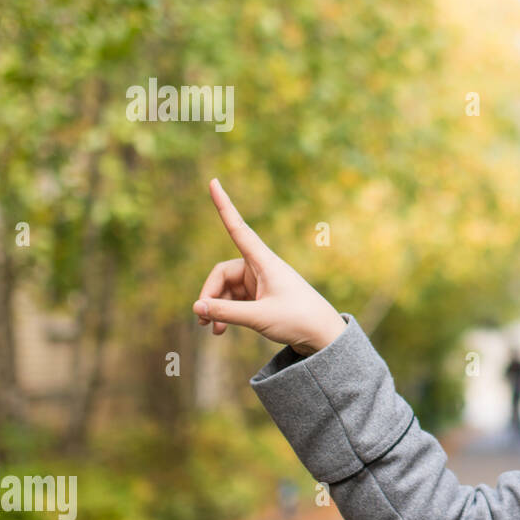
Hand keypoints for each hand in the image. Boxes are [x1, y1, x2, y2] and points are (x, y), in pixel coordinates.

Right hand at [193, 178, 347, 355]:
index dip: (224, 206)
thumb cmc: (298, 321)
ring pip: (225, 289)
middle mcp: (260, 268)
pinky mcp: (261, 297)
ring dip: (216, 308)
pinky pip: (234, 300)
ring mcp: (260, 283)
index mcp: (265, 262)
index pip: (238, 228)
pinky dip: (225, 313)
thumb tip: (196, 307)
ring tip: (210, 329)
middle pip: (221, 273)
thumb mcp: (259, 317)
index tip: (214, 182)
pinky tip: (219, 331)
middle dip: (209, 295)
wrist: (323, 337)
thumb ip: (226, 312)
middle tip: (202, 319)